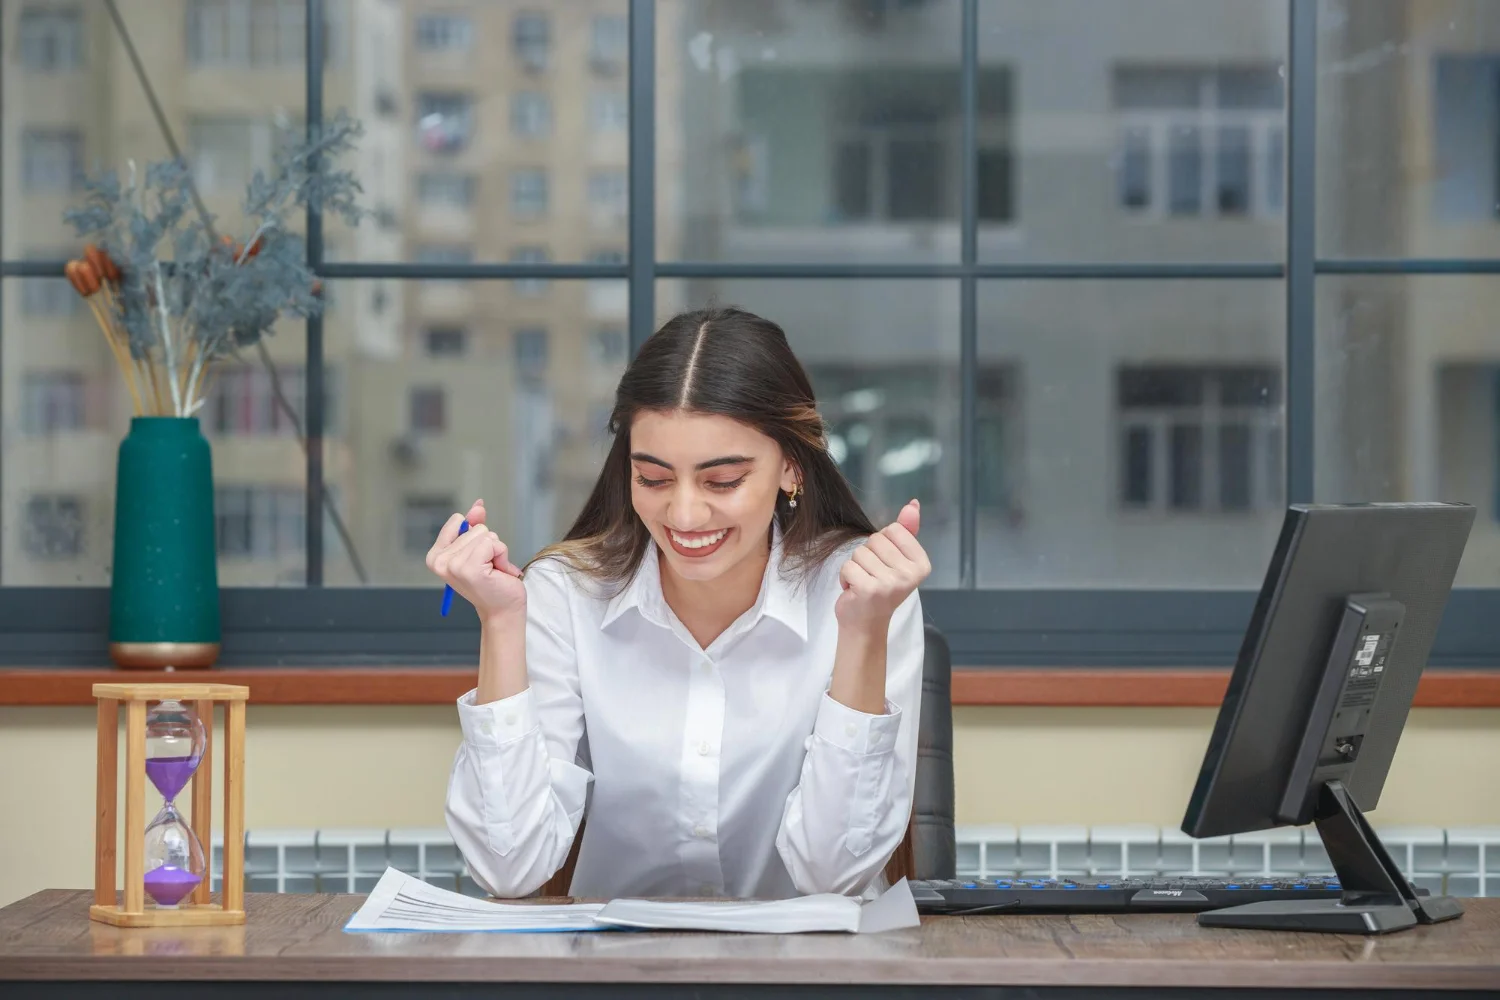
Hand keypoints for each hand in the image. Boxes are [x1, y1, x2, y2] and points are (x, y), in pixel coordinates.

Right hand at [426, 499, 525, 622]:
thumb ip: (475, 525)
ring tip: (492, 570)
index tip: (477, 557)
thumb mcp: (479, 548)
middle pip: (475, 527)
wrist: (502, 609)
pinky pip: (493, 543)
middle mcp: (440, 561)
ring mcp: (453, 565)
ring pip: (486, 534)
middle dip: (489, 545)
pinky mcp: (470, 569)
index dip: (475, 535)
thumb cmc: (492, 581)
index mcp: (435, 556)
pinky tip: (498, 572)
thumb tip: (478, 505)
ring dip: (496, 551)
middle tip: (488, 567)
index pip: (458, 520)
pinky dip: (502, 555)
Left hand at [835, 499, 930, 631]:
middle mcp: (910, 575)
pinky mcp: (869, 589)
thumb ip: (906, 531)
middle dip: (867, 555)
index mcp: (921, 564)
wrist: (866, 624)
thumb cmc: (881, 588)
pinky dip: (846, 576)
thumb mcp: (897, 559)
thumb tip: (913, 503)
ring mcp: (890, 583)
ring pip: (860, 552)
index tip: (886, 564)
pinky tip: (854, 590)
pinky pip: (848, 566)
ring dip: (856, 566)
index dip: (882, 543)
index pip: (894, 529)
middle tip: (873, 576)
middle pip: (876, 540)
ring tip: (863, 583)